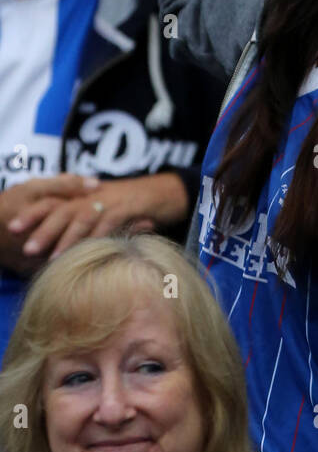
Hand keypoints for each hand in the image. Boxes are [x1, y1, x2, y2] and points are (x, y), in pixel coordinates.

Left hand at [8, 173, 189, 261]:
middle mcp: (93, 195)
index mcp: (83, 196)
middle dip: (40, 227)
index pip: (51, 202)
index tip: (12, 230)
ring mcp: (110, 200)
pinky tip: (86, 253)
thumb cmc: (134, 208)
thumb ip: (87, 228)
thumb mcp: (106, 216)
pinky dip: (96, 238)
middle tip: (23, 247)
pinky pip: (108, 222)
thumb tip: (66, 249)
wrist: (168, 192)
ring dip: (63, 238)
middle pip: (60, 209)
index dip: (31, 214)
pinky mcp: (128, 207)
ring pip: (80, 216)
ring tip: (49, 258)